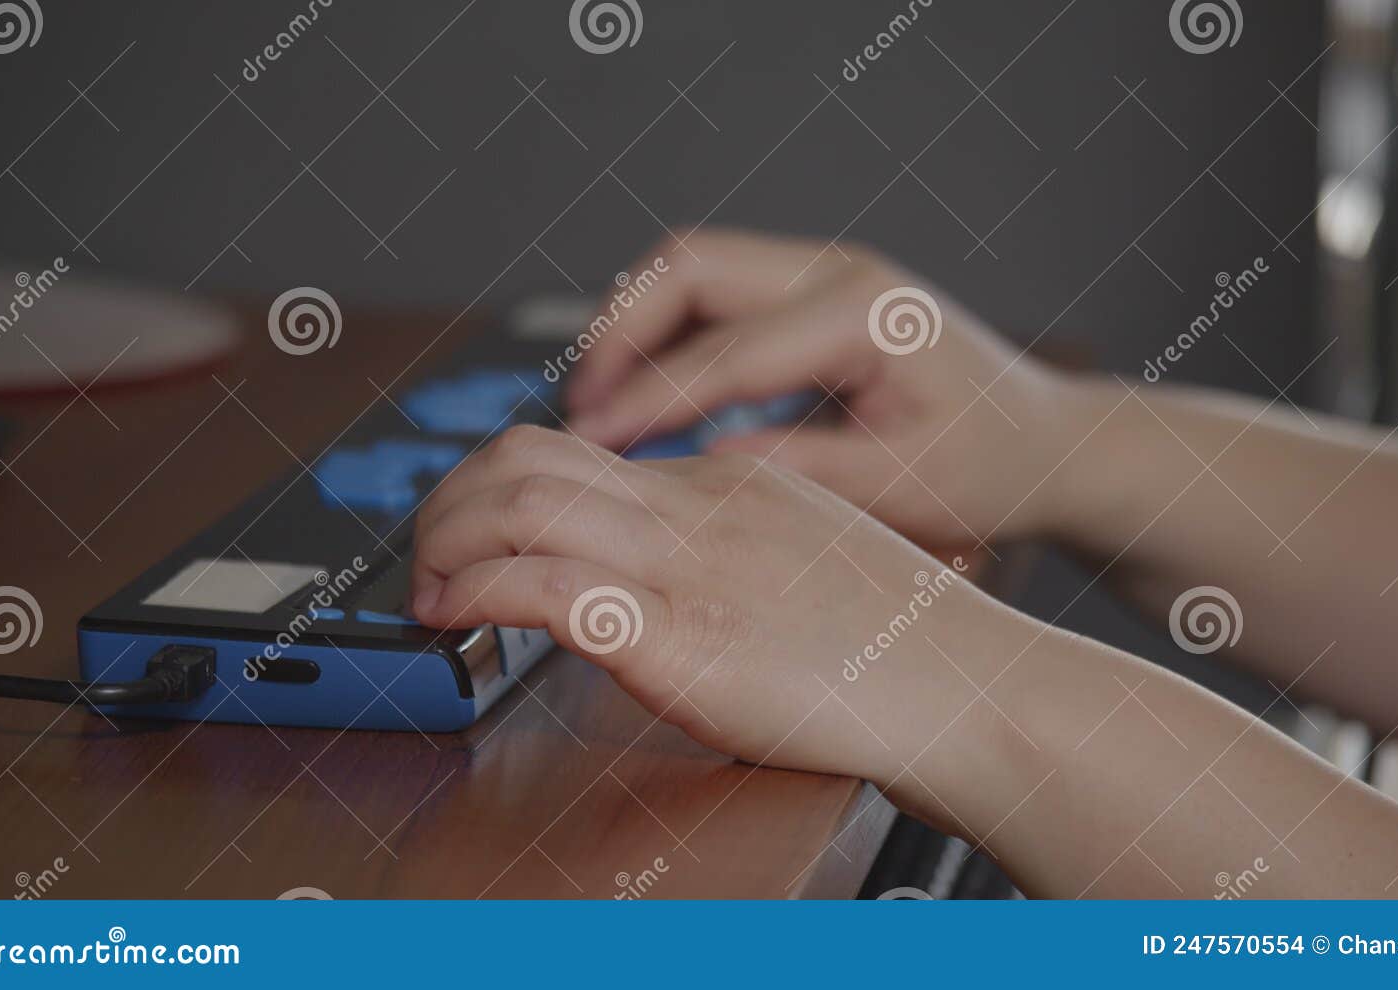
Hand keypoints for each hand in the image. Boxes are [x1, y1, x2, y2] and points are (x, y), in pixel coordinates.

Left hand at [409, 425, 1016, 796]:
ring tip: (426, 585)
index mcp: (727, 483)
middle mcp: (698, 506)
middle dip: (449, 496)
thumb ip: (729, 555)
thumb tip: (651, 583)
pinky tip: (455, 615)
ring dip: (445, 537)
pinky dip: (475, 590)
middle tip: (428, 550)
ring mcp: (687, 565)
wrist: (970, 688)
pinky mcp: (680, 637)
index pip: (578, 450)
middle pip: (529, 454)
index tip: (473, 527)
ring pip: (521, 501)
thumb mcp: (810, 562)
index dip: (497, 483)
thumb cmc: (903, 648)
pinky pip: (545, 587)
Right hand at [564, 228, 1086, 551]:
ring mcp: (826, 272)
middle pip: (689, 266)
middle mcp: (842, 271)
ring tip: (598, 406)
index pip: (728, 350)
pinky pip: (717, 296)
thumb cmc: (993, 468)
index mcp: (869, 315)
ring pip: (692, 270)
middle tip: (580, 413)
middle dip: (619, 334)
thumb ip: (800, 473)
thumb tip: (697, 466)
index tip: (594, 447)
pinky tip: (647, 396)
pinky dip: (669, 337)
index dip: (650, 401)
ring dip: (635, 329)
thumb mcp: (901, 490)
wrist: (1049, 441)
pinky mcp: (814, 293)